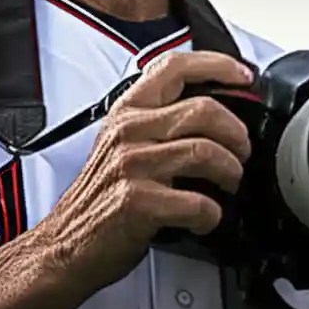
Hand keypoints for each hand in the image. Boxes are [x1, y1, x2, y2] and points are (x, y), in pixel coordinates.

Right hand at [34, 51, 255, 295]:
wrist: (65, 244)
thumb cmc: (99, 196)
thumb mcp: (122, 143)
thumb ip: (159, 121)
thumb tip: (215, 114)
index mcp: (128, 111)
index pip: (175, 66)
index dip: (217, 64)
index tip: (243, 76)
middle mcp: (130, 131)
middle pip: (204, 110)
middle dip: (236, 132)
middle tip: (242, 151)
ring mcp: (133, 165)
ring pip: (205, 151)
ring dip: (231, 171)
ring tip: (229, 182)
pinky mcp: (138, 202)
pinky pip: (197, 202)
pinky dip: (211, 214)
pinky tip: (206, 218)